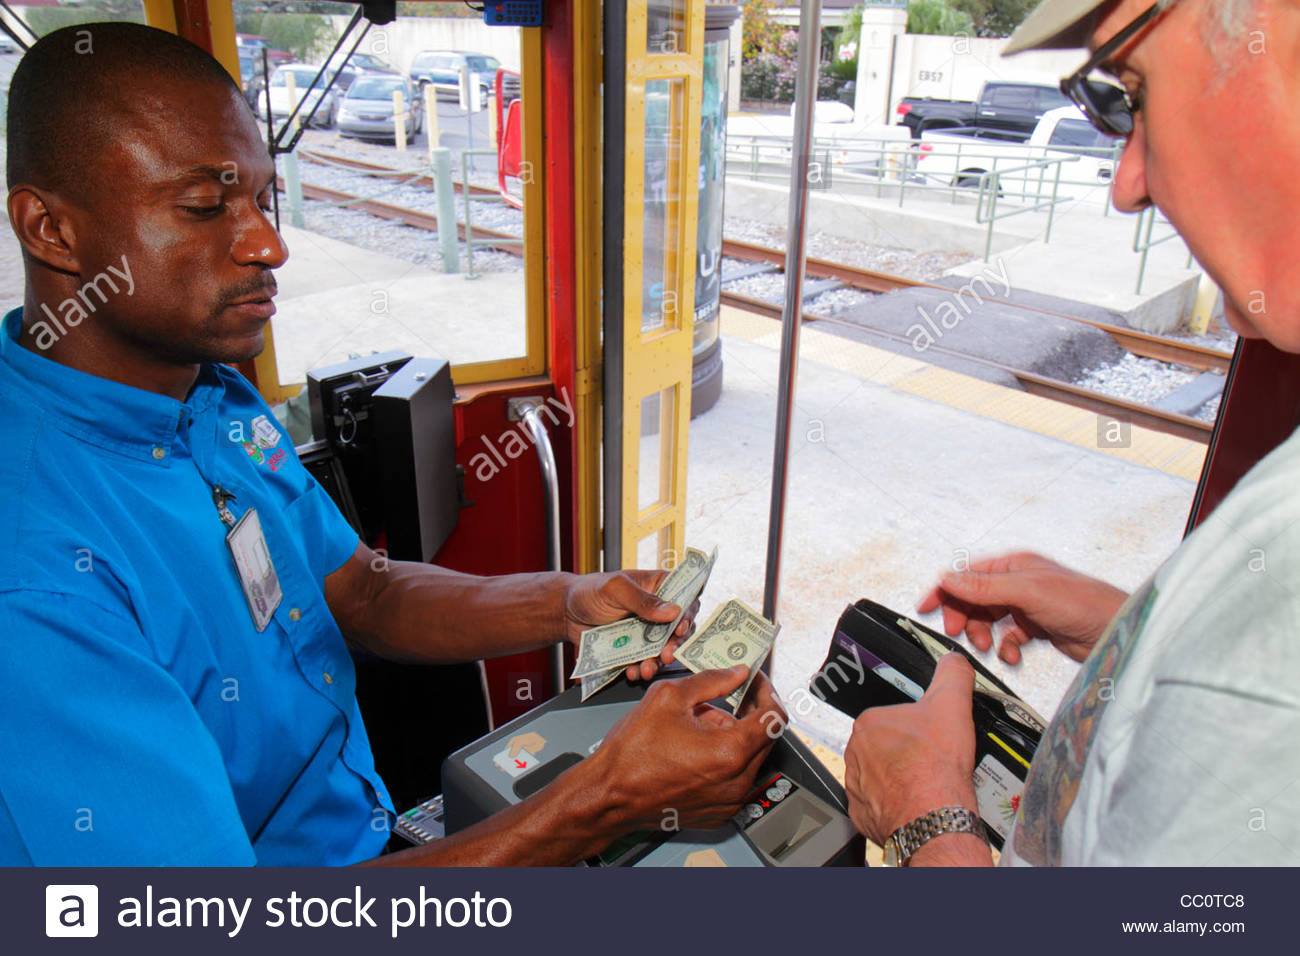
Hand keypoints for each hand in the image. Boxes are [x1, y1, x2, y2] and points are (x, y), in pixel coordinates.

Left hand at [562, 570, 699, 680]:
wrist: (565, 613)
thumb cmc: (590, 590)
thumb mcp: (615, 589)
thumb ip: (643, 600)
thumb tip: (673, 611)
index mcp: (659, 586)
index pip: (686, 596)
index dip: (688, 613)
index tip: (681, 628)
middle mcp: (658, 609)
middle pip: (680, 628)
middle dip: (675, 644)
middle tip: (666, 654)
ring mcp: (647, 631)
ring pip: (663, 648)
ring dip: (658, 661)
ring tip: (647, 668)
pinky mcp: (635, 648)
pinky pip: (645, 661)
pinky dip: (641, 669)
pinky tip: (634, 672)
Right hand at [589, 666, 783, 830]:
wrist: (609, 796)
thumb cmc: (631, 754)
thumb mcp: (668, 698)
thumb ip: (711, 681)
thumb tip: (736, 673)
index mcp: (731, 753)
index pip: (774, 718)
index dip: (767, 692)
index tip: (756, 682)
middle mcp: (737, 782)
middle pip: (763, 738)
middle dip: (746, 712)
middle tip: (724, 696)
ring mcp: (729, 801)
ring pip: (748, 757)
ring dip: (732, 736)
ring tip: (696, 725)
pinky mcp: (718, 813)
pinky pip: (734, 778)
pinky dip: (723, 760)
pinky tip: (694, 749)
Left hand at [843, 654, 978, 845]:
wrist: (935, 819)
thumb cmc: (936, 768)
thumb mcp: (953, 705)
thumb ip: (952, 675)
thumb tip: (954, 661)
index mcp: (868, 724)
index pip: (891, 719)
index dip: (916, 728)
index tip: (930, 739)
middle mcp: (856, 755)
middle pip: (885, 748)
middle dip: (907, 754)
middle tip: (931, 761)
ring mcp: (857, 787)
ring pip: (881, 777)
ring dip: (900, 780)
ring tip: (926, 783)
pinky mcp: (863, 815)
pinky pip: (878, 806)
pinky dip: (896, 806)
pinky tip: (915, 803)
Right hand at [917, 551, 1127, 663]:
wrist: (1118, 631)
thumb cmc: (1084, 603)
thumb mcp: (1027, 591)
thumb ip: (985, 586)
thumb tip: (949, 578)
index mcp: (1014, 565)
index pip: (967, 574)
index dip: (944, 590)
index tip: (925, 608)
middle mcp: (1019, 582)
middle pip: (975, 598)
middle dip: (965, 617)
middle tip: (960, 634)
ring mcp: (1027, 605)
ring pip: (990, 619)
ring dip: (984, 634)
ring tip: (988, 646)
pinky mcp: (1038, 627)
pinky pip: (1009, 637)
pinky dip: (1005, 647)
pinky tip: (1012, 654)